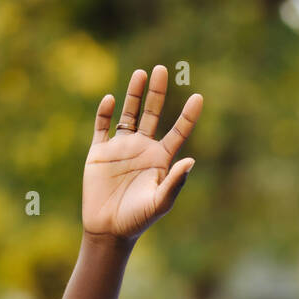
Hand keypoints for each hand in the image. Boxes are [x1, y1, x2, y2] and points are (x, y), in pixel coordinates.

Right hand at [82, 66, 202, 240]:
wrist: (109, 229)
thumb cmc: (138, 219)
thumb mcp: (161, 202)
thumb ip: (175, 182)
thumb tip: (191, 161)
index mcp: (161, 159)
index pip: (178, 131)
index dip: (188, 115)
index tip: (198, 97)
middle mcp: (142, 148)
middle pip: (153, 114)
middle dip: (158, 92)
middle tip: (162, 70)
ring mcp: (121, 148)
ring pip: (129, 114)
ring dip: (134, 94)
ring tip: (140, 74)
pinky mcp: (100, 152)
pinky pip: (102, 126)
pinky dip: (106, 112)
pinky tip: (112, 100)